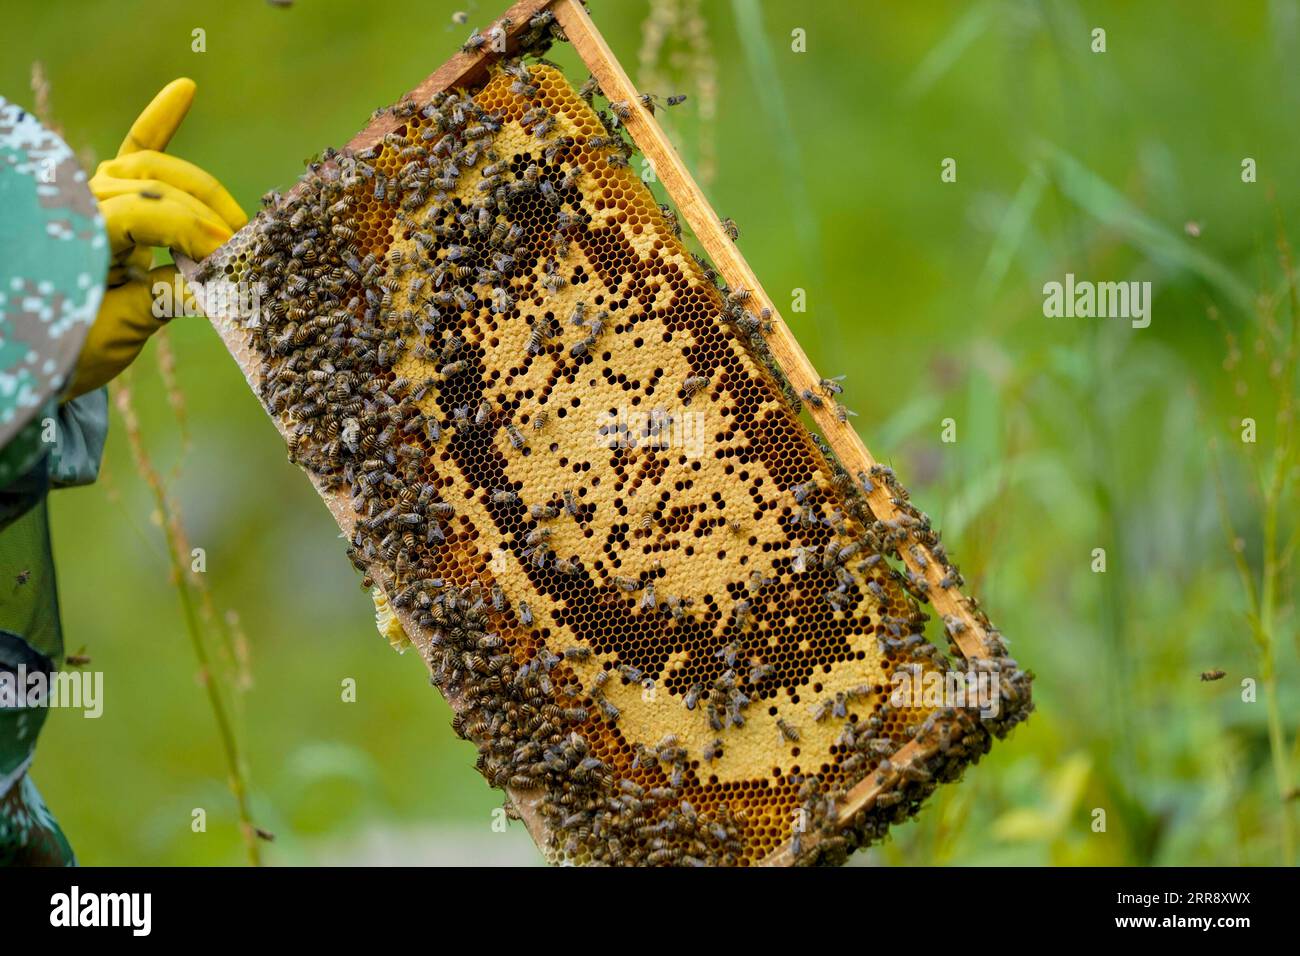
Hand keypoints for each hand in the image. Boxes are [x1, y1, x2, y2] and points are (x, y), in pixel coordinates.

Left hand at [70, 79, 246, 398]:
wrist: (37, 354)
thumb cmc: (68, 347)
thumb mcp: (114, 330)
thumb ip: (161, 300)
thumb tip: (220, 285)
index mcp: (80, 234)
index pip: (150, 212)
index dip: (196, 234)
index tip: (230, 264)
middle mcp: (82, 203)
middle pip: (158, 185)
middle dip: (205, 216)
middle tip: (238, 252)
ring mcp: (94, 196)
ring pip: (154, 168)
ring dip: (199, 190)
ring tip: (231, 227)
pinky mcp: (107, 199)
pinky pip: (135, 149)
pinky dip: (159, 121)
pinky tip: (186, 90)